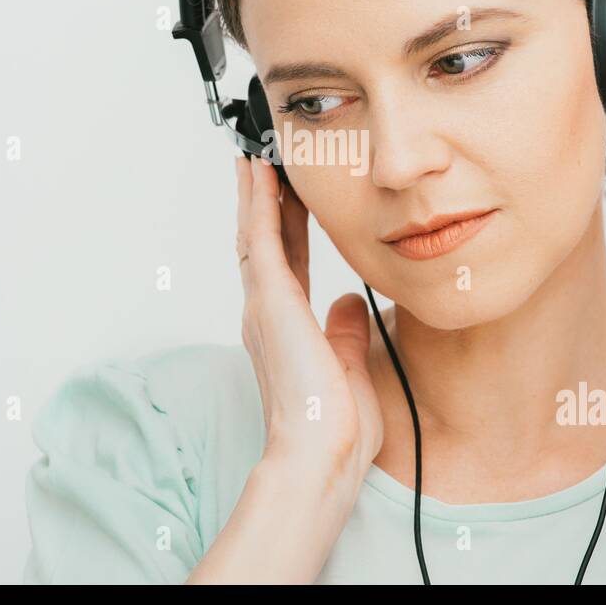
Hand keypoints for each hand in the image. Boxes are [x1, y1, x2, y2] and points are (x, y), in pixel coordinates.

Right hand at [235, 154, 380, 481]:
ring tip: (256, 155)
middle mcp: (266, 312)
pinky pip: (259, 238)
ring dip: (256, 192)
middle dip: (263, 200)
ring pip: (254, 233)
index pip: (285, 262)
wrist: (321, 448)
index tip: (287, 197)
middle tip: (263, 162)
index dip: (284, 226)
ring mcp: (263, 305)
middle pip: (262, 241)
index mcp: (285, 327)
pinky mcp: (269, 300)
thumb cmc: (336, 425)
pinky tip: (260, 173)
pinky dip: (258, 203)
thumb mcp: (350, 364)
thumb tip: (350, 302)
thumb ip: (346, 330)